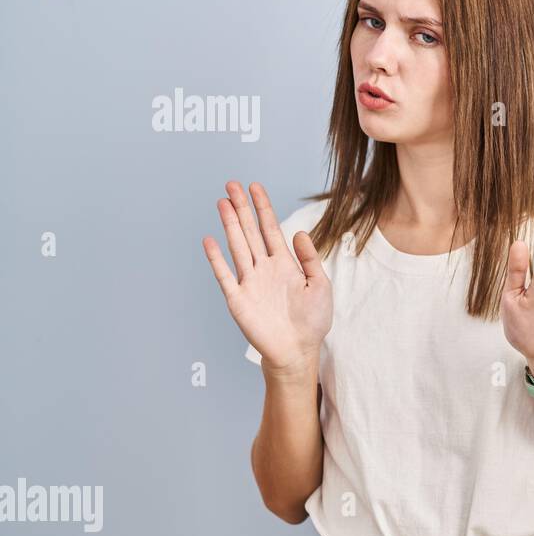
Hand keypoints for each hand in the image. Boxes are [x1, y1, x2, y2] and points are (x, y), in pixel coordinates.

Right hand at [202, 181, 332, 373]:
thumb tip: (299, 232)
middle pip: (250, 232)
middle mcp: (264, 269)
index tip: (255, 187)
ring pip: (237, 246)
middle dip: (241, 208)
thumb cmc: (312, 321)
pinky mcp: (238, 299)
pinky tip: (210, 240)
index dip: (263, 208)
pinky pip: (225, 275)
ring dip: (229, 225)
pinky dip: (217, 258)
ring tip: (222, 202)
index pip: (270, 229)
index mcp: (284, 264)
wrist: (298, 351)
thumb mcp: (319, 285)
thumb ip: (309, 258)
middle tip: (231, 184)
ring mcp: (249, 282)